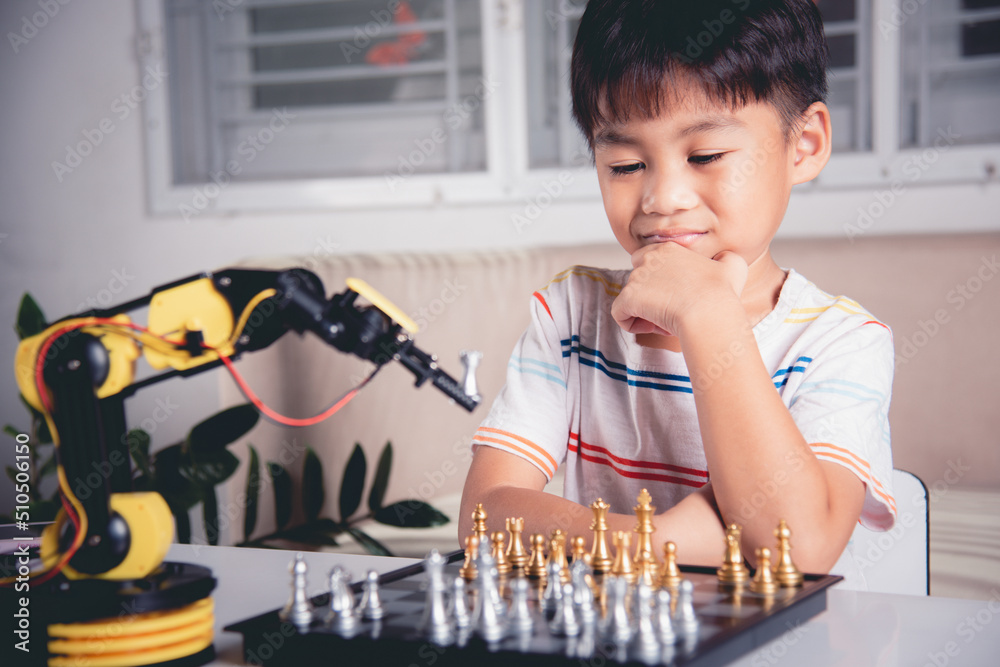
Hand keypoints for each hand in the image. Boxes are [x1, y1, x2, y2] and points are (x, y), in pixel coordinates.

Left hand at [611, 243, 748, 337]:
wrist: (709, 312)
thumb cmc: (722, 293)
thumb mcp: (733, 266)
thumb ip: (726, 257)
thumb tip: (725, 257)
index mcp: (668, 250)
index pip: (649, 260)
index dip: (658, 281)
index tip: (675, 296)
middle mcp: (648, 259)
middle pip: (639, 280)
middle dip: (650, 296)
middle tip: (669, 311)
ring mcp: (636, 278)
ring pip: (631, 299)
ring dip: (646, 312)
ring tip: (667, 322)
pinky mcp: (628, 298)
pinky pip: (619, 313)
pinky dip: (631, 323)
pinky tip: (652, 328)